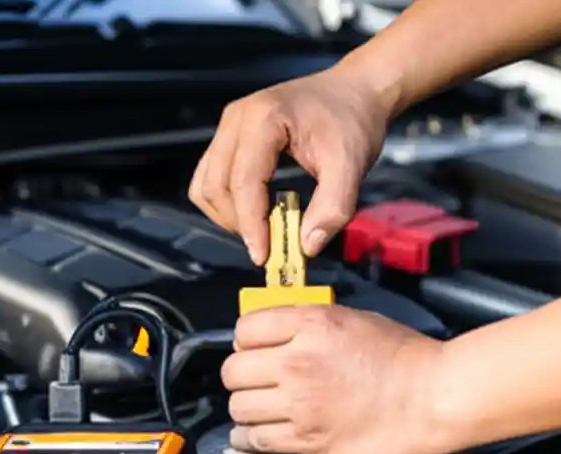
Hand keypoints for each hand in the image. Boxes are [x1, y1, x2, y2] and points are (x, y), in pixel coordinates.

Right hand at [188, 66, 392, 263]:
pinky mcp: (229, 136)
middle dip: (239, 223)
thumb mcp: (352, 165)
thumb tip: (307, 246)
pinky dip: (227, 203)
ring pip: (205, 185)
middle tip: (269, 245)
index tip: (265, 256)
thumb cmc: (352, 119)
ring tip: (261, 229)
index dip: (251, 224)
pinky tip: (254, 212)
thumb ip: (332, 208)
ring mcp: (229, 126)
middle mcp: (237, 119)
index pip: (243, 182)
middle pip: (216, 186)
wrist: (354, 89)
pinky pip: (210, 178)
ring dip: (227, 216)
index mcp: (264, 118)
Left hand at [222, 305, 448, 453]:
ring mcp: (300, 404)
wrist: (433, 396)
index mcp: (311, 326)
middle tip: (255, 380)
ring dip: (245, 408)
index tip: (252, 349)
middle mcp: (298, 363)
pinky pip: (254, 439)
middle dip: (241, 375)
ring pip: (238, 407)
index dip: (246, 341)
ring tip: (259, 408)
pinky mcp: (307, 439)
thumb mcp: (352, 319)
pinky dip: (250, 438)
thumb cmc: (404, 358)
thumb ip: (307, 324)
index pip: (245, 329)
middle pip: (233, 371)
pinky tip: (259, 432)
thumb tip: (276, 331)